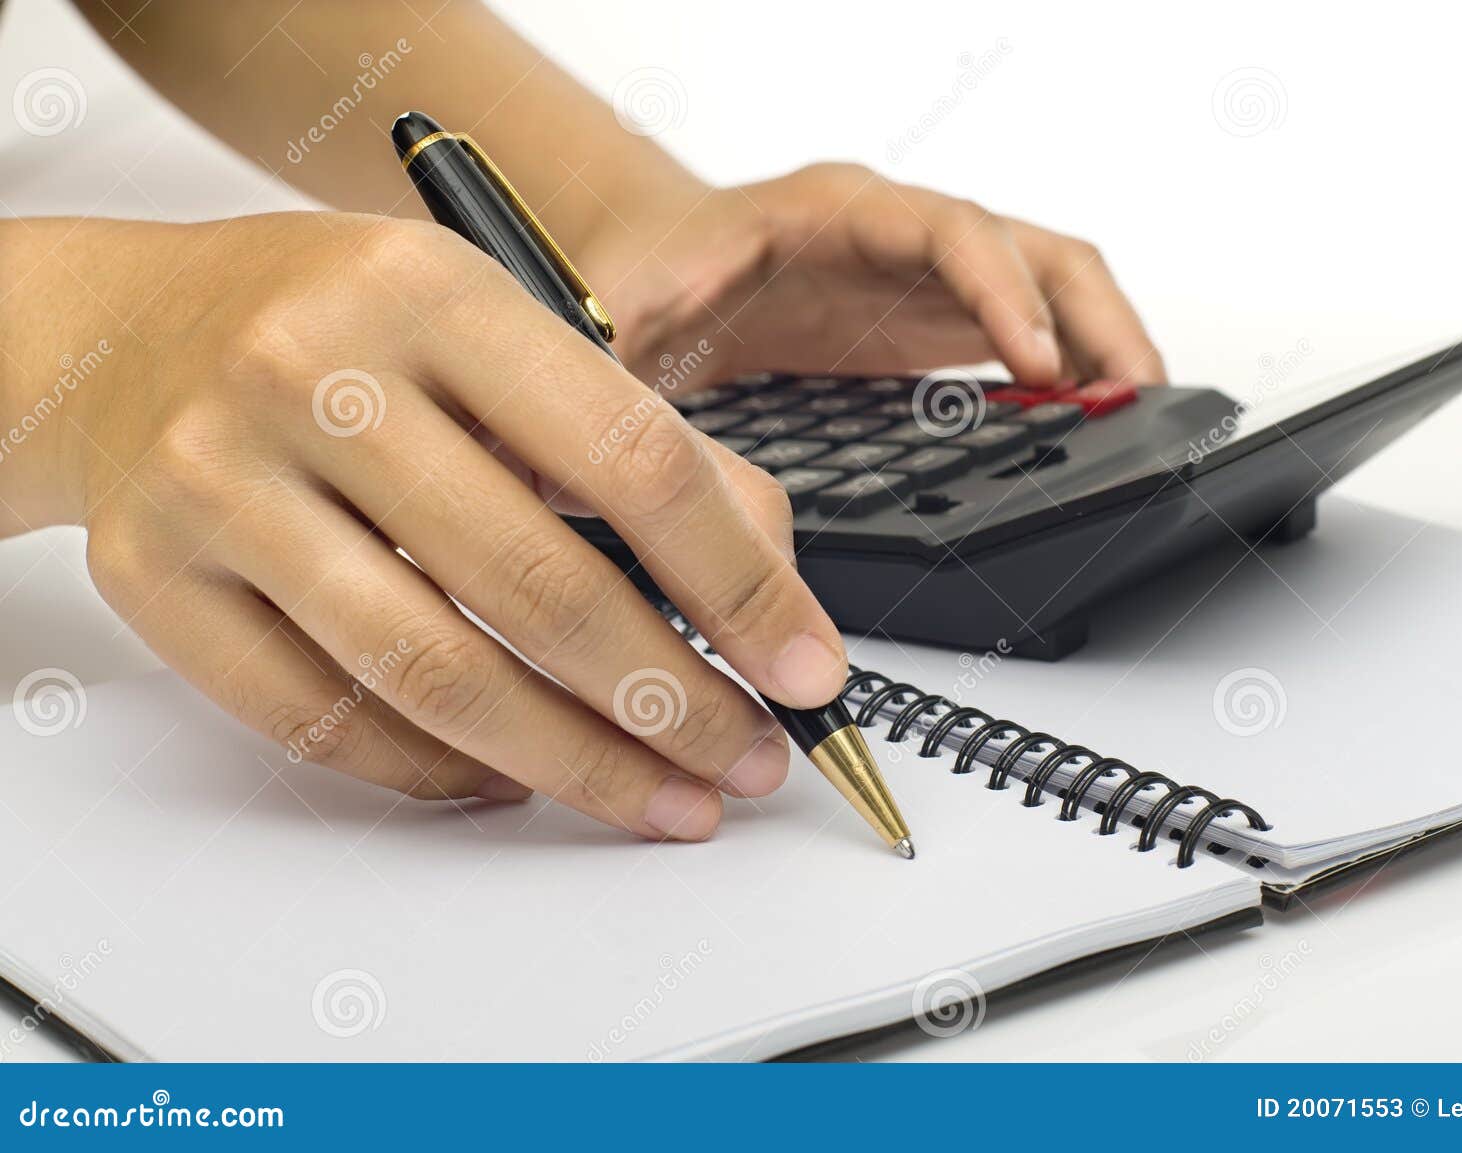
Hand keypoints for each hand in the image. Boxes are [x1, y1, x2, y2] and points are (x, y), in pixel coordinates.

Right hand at [12, 213, 852, 839]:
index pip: (632, 459)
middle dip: (671, 700)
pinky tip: (514, 779)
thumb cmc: (343, 334)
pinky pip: (323, 720)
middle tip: (745, 758)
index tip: (805, 669)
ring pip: (435, 674)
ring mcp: (222, 479)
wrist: (124, 336)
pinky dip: (439, 771)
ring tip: (663, 796)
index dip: (740, 585)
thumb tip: (762, 587)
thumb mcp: (497, 330)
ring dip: (576, 763)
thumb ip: (636, 441)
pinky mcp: (156, 576)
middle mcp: (316, 375)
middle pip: (539, 587)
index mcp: (434, 292)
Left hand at [577, 163, 1165, 389]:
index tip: (1037, 364)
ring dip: (1101, 346)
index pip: (948, 231)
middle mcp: (895, 236)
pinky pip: (1026, 336)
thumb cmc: (644, 274)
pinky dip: (1069, 377)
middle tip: (1133, 398)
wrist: (648, 273)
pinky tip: (1087, 427)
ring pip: (1047, 289)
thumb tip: (644, 348)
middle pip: (1031, 250)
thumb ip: (642, 323)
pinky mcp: (929, 327)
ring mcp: (922, 279)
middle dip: (1094, 318)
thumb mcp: (630, 301)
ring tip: (1139, 416)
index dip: (1000, 292)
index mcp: (832, 211)